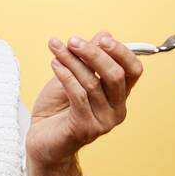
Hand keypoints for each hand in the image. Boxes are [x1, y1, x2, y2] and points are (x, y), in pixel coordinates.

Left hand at [28, 31, 143, 167]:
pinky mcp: (86, 128)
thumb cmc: (56, 109)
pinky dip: (66, 76)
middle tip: (73, 40)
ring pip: (93, 83)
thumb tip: (104, 34)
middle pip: (116, 75)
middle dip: (94, 54)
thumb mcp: (72, 78)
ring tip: (56, 49)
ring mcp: (103, 121)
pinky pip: (78, 96)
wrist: (41, 141)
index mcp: (119, 96)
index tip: (101, 38)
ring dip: (72, 62)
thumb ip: (87, 60)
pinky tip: (55, 64)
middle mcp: (117, 109)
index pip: (133, 70)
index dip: (121, 52)